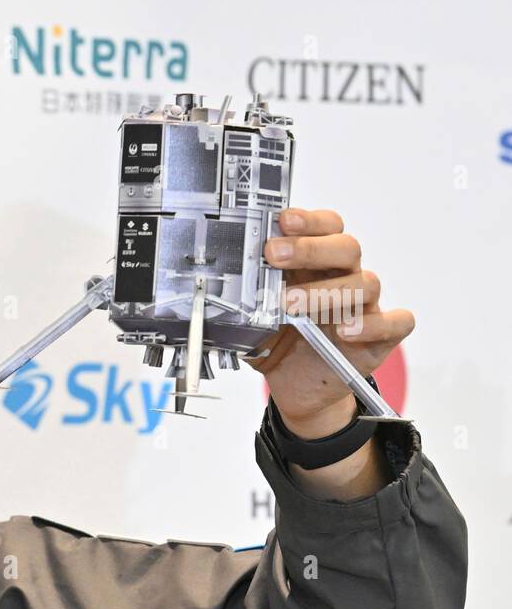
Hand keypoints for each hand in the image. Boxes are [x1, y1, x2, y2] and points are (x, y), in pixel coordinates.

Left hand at [248, 208, 413, 439]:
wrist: (294, 387)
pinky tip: (347, 330)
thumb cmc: (277, 344)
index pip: (325, 228)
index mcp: (315, 266)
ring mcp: (365, 306)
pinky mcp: (381, 337)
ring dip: (327, 291)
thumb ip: (239, 302)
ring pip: (365, 283)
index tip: (281, 221)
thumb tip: (213, 290)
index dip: (308, 222)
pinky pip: (395, 323)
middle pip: (345, 248)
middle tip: (273, 255)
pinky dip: (375, 324)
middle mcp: (344, 278)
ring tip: (291, 304)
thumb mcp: (250, 320)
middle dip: (309, 248)